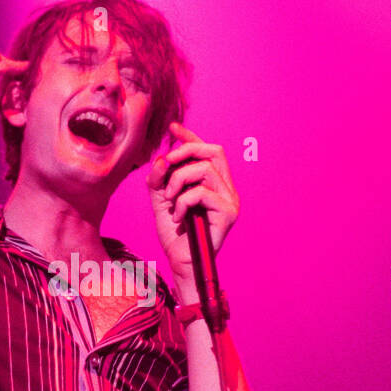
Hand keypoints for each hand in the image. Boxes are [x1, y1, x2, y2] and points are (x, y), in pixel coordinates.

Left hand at [147, 121, 239, 288]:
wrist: (180, 262)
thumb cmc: (174, 233)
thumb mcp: (161, 198)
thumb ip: (160, 177)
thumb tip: (162, 157)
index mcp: (214, 183)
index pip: (207, 151)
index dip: (191, 137)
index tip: (173, 128)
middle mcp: (226, 189)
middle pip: (214, 151)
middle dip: (186, 152)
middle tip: (166, 165)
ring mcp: (230, 201)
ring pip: (203, 170)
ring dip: (178, 181)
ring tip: (170, 201)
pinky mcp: (228, 213)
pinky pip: (201, 193)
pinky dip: (182, 202)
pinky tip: (178, 218)